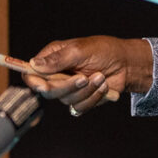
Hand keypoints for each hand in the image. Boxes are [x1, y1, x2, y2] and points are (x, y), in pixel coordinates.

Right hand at [22, 36, 152, 115]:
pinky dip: (93, 98)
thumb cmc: (104, 50)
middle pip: (48, 91)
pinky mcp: (80, 99)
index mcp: (52, 58)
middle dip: (68, 86)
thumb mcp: (80, 50)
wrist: (126, 64)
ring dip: (86, 90)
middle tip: (83, 78)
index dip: (33, 81)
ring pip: (66, 100)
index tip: (42, 85)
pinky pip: (79, 107)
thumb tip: (34, 64)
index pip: (31, 73)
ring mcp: (69, 88)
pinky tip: (103, 86)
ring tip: (100, 77)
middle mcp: (57, 74)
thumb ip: (57, 59)